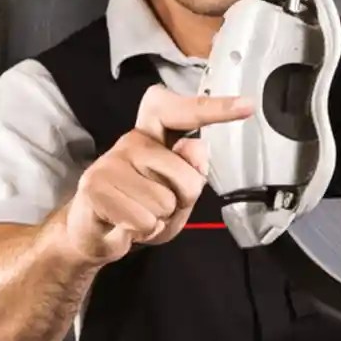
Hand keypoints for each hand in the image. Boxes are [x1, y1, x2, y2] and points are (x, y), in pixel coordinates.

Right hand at [61, 85, 253, 264]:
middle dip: (181, 200)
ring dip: (158, 220)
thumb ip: (192, 174)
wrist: (93, 234)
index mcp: (153, 136)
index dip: (213, 107)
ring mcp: (110, 162)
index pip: (181, 111)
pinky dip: (142, 232)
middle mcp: (132, 141)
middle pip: (185, 174)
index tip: (247, 105)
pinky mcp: (95, 186)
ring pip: (164, 201)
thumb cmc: (139, 209)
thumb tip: (194, 147)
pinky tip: (127, 224)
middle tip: (159, 205)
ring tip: (140, 215)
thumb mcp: (177, 197)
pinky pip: (142, 219)